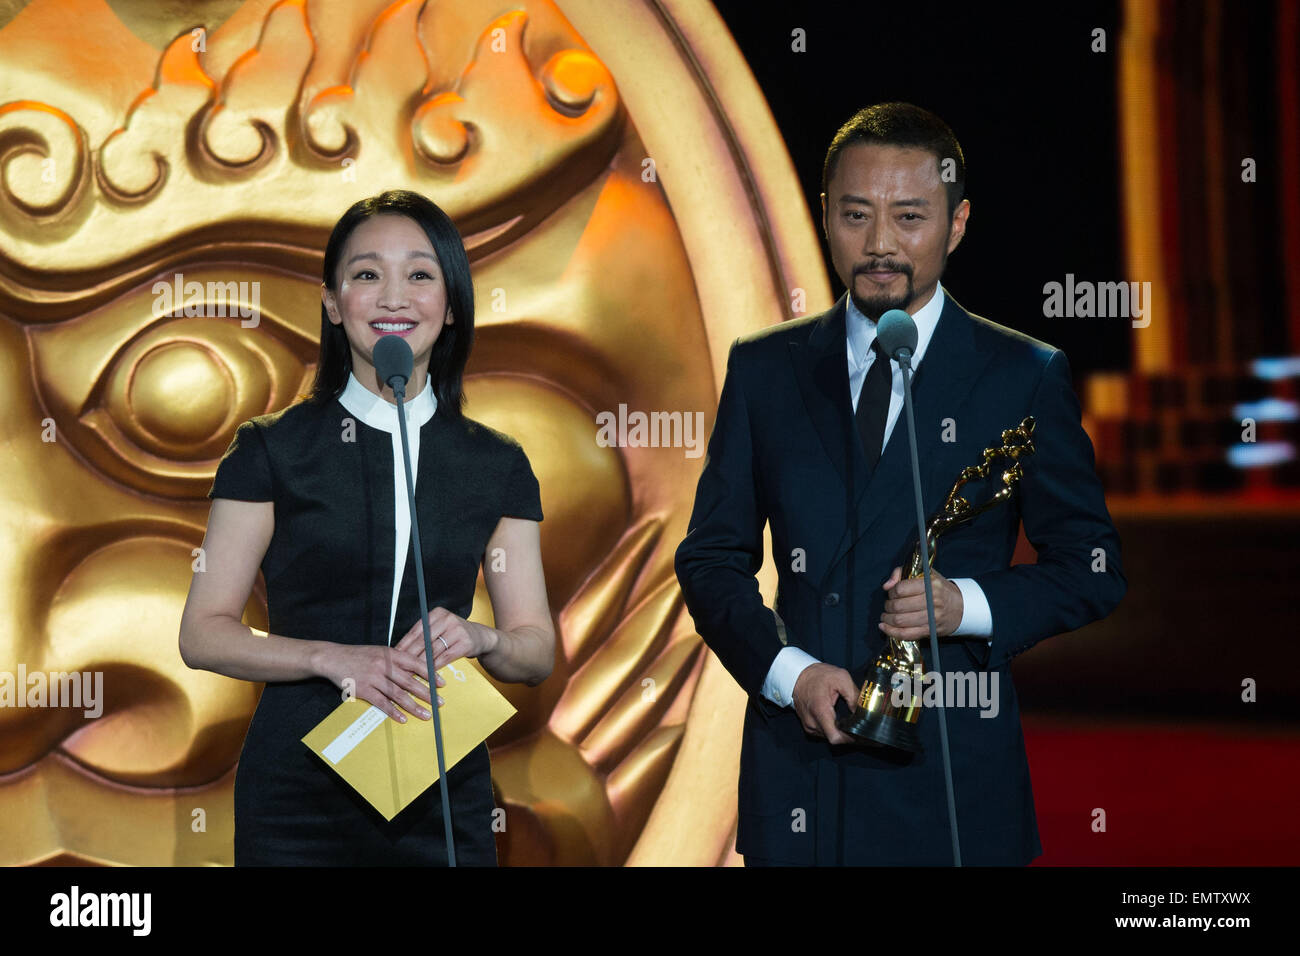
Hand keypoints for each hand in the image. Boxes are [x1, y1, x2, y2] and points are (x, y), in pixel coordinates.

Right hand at [314, 643, 443, 722]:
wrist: (333, 658)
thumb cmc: (359, 655)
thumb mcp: (380, 652)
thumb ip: (396, 660)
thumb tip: (417, 671)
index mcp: (390, 654)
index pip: (416, 663)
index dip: (430, 674)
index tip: (442, 684)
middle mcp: (384, 665)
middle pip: (410, 681)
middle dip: (427, 693)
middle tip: (440, 703)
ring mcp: (373, 678)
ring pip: (398, 694)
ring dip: (414, 706)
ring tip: (426, 714)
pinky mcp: (363, 690)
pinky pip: (382, 703)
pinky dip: (393, 712)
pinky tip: (403, 719)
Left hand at [393, 607, 499, 672]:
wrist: (481, 637)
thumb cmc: (454, 635)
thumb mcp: (440, 629)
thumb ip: (423, 636)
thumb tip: (400, 651)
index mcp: (437, 613)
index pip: (416, 630)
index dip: (404, 644)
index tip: (394, 656)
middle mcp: (447, 619)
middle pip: (423, 640)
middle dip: (410, 656)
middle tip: (399, 668)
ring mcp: (457, 630)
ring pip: (433, 650)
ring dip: (421, 664)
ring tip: (411, 673)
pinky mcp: (465, 643)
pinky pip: (445, 657)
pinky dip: (435, 667)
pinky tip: (428, 674)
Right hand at [791, 663, 857, 744]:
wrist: (798, 675)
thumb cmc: (818, 675)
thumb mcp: (841, 678)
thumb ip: (854, 696)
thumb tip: (863, 712)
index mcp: (820, 710)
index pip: (835, 737)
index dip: (849, 739)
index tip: (859, 734)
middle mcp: (812, 721)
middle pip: (833, 738)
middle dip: (847, 735)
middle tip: (858, 727)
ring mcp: (808, 725)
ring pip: (828, 737)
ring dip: (839, 732)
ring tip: (848, 722)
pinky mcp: (807, 726)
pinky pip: (822, 734)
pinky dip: (831, 730)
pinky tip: (837, 721)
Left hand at [879, 566, 963, 641]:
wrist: (961, 607)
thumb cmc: (939, 589)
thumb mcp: (925, 574)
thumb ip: (902, 573)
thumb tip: (886, 586)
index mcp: (930, 585)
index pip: (901, 589)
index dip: (892, 592)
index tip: (892, 593)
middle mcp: (932, 601)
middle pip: (899, 606)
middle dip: (888, 606)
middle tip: (888, 605)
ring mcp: (932, 618)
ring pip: (900, 621)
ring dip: (887, 619)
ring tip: (885, 616)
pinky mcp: (930, 631)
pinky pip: (906, 634)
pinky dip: (892, 632)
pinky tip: (885, 627)